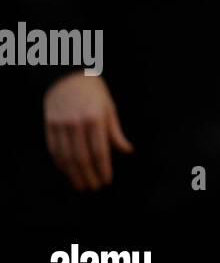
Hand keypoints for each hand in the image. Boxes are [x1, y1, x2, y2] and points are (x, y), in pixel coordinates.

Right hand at [44, 72, 133, 191]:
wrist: (67, 74)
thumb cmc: (94, 91)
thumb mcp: (109, 107)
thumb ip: (116, 132)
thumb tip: (128, 151)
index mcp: (95, 118)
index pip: (100, 151)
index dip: (103, 169)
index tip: (107, 180)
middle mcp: (77, 124)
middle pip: (82, 158)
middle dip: (89, 176)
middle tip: (94, 187)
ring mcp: (61, 125)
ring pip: (66, 157)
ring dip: (74, 174)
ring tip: (81, 185)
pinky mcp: (49, 125)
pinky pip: (54, 150)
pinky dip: (61, 164)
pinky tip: (68, 171)